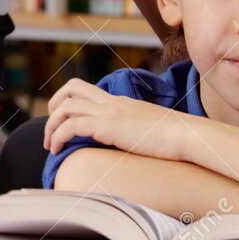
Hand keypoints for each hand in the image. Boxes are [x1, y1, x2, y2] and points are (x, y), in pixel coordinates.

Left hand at [45, 78, 192, 161]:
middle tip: (52, 129)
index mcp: (121, 102)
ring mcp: (109, 112)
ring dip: (51, 126)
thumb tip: (133, 145)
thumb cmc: (176, 139)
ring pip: (66, 106)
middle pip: (71, 88)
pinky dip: (58, 136)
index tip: (63, 122)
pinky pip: (71, 125)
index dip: (69, 101)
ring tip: (50, 146)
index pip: (87, 90)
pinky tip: (58, 151)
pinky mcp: (108, 126)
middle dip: (54, 105)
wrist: (188, 136)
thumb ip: (136, 131)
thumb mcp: (151, 130)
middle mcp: (112, 102)